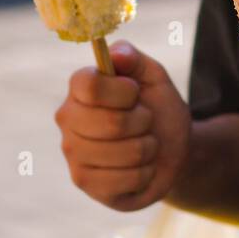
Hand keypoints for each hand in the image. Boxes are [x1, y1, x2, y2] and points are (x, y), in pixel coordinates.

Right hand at [55, 42, 190, 211]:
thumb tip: (115, 54)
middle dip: (143, 122)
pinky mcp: (85, 183)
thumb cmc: (158, 109)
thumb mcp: (154, 77)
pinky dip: (145, 173)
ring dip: (147, 148)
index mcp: (79, 88)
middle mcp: (67, 119)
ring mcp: (73, 153)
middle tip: (144, 121)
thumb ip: (134, 59)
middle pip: (111, 123)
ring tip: (144, 144)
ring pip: (124, 152)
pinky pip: (127, 178)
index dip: (123, 91)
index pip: (90, 85)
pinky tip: (139, 168)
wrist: (170, 150)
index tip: (135, 94)